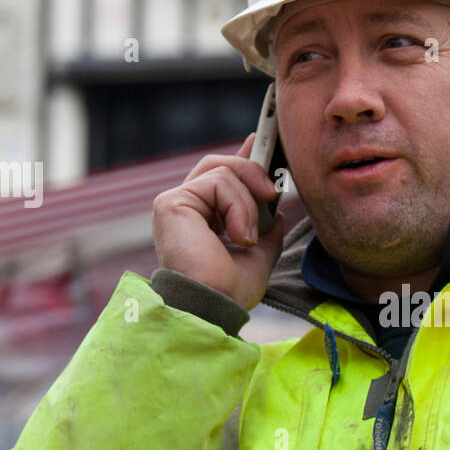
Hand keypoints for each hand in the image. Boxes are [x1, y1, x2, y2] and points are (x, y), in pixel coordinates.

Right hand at [152, 134, 287, 310]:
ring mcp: (175, 203)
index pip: (220, 176)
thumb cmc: (229, 292)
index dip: (242, 157)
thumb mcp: (259, 255)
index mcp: (200, 219)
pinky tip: (238, 235)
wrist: (212, 307)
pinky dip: (238, 208)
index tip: (260, 142)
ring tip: (248, 236)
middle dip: (252, 169)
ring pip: (224, 172)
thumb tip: (276, 211)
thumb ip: (266, 230)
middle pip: (220, 165)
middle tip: (272, 192)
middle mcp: (184, 209)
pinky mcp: (172, 203)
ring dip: (249, 204)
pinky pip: (218, 183)